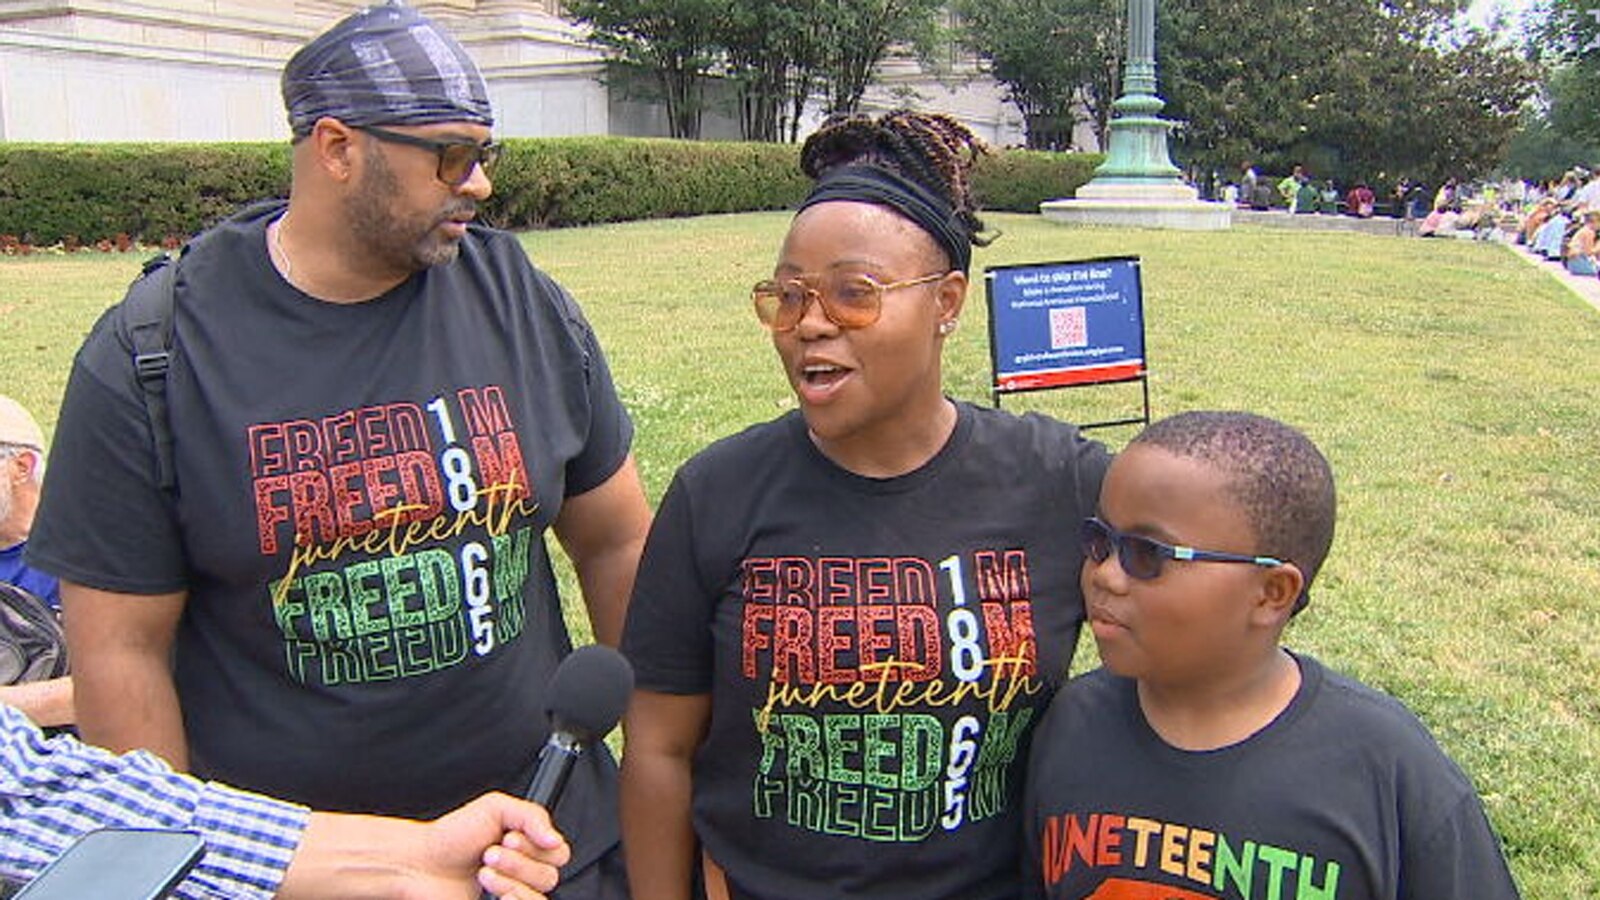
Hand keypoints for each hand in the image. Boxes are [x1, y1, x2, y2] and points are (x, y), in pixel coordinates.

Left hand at [279, 792, 568, 899]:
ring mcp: (513, 892)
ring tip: (483, 873)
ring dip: (511, 881)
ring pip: (539, 896)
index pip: (558, 852)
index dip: (538, 846)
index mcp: (528, 846)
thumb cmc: (452, 836)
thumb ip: (532, 816)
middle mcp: (524, 871)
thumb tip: (555, 838)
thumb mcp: (495, 808)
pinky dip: (511, 896)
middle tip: (490, 854)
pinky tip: (490, 890)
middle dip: (518, 862)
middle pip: (549, 875)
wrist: (421, 864)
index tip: (510, 838)